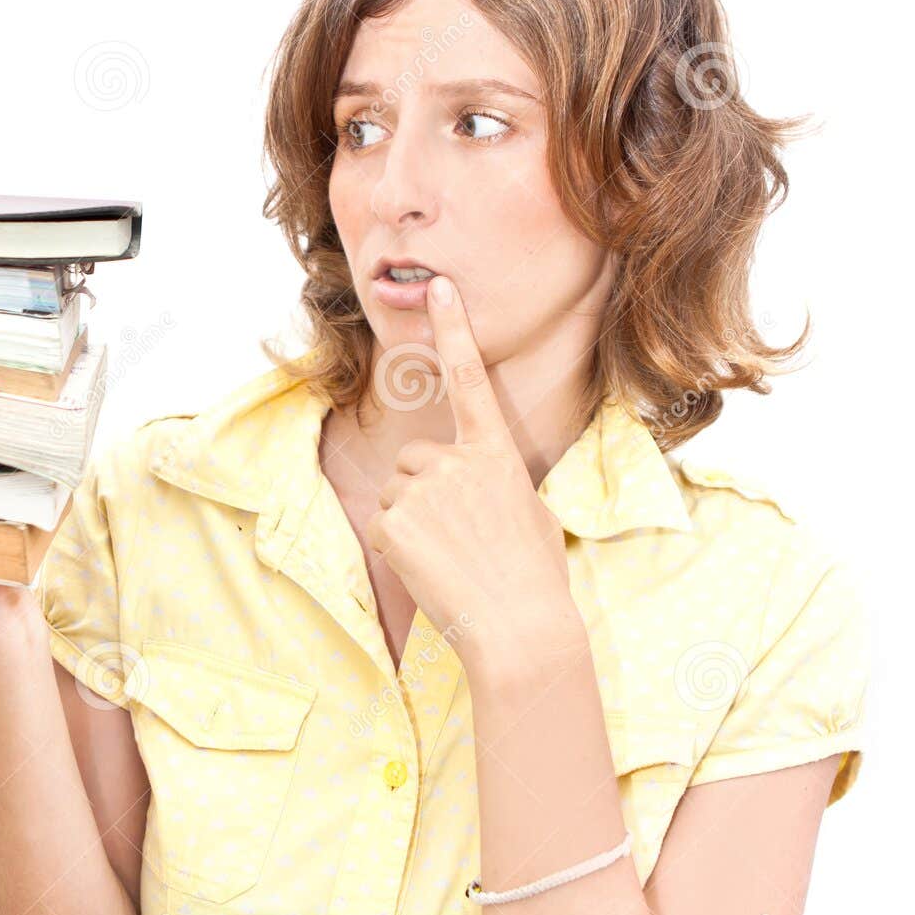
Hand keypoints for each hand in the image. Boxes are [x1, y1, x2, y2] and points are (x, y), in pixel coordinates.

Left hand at [365, 275, 583, 682]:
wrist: (518, 626)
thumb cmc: (532, 575)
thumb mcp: (526, 510)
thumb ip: (491, 480)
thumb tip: (468, 482)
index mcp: (496, 454)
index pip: (471, 378)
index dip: (454, 330)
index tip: (440, 288)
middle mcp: (455, 460)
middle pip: (415, 460)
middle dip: (426, 492)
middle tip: (460, 536)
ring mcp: (421, 489)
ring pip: (396, 493)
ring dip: (412, 520)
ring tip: (449, 554)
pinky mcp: (393, 521)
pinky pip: (383, 524)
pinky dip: (400, 547)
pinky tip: (430, 567)